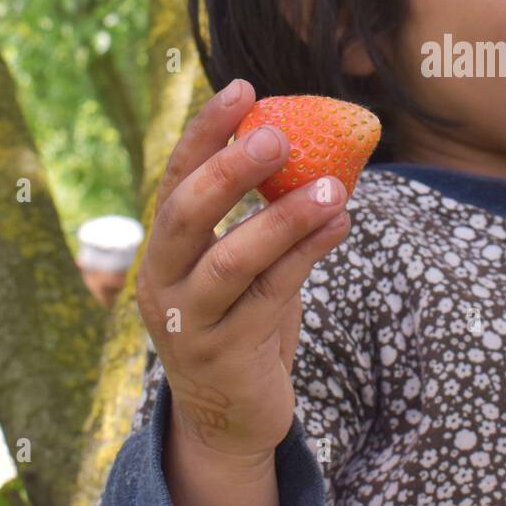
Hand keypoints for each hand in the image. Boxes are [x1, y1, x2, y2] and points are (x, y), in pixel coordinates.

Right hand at [136, 78, 351, 461]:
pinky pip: (272, 296)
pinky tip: (341, 224)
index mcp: (165, 249)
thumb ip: (263, 217)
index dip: (205, 132)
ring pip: (232, 260)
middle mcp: (165, 281)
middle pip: (186, 215)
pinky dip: (308, 255)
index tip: (241, 88)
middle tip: (278, 135)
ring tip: (333, 186)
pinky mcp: (226, 354)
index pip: (176, 179)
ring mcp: (191, 321)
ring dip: (284, 218)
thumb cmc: (243, 322)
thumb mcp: (243, 266)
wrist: (230, 417)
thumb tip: (322, 150)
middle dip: (231, 170)